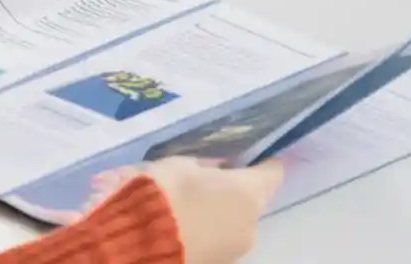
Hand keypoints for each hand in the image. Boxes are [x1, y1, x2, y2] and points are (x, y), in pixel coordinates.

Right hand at [101, 158, 284, 263]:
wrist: (137, 240)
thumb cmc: (163, 193)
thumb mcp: (181, 164)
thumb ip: (205, 167)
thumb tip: (216, 169)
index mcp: (249, 193)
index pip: (273, 172)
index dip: (260, 162)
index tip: (245, 157)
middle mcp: (251, 226)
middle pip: (249, 202)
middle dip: (231, 193)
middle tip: (202, 185)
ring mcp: (234, 252)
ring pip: (232, 225)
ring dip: (215, 216)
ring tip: (184, 209)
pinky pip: (215, 242)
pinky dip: (203, 234)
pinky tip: (179, 228)